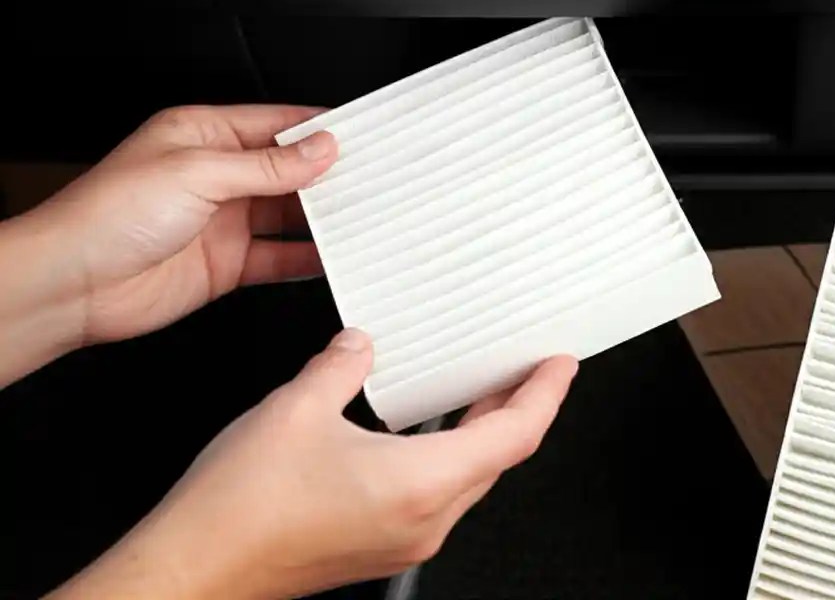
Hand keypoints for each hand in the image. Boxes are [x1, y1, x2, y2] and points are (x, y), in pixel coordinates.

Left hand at [37, 104, 335, 346]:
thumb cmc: (106, 215)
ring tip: (363, 217)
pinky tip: (332, 257)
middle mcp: (215, 175)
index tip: (361, 134)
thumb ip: (266, 166)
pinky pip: (280, 258)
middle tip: (373, 178)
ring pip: (290, 215)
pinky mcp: (227, 264)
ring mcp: (223, 221)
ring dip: (323, 218)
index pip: (277, 124)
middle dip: (330, 174)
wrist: (71, 284)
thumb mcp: (196, 172)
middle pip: (289, 170)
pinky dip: (308, 259)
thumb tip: (319, 149)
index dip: (319, 129)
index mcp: (202, 135)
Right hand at [48, 329, 578, 599]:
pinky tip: (427, 435)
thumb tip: (358, 346)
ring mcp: (404, 539)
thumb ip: (341, 365)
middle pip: (498, 459)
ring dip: (482, 435)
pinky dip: (449, 459)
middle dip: (517, 409)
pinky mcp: (379, 547)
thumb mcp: (297, 408)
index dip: (545, 394)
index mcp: (421, 483)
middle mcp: (424, 520)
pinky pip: (436, 498)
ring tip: (482, 394)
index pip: (515, 435)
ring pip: (469, 481)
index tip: (560, 365)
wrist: (195, 567)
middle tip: (526, 369)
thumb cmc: (241, 509)